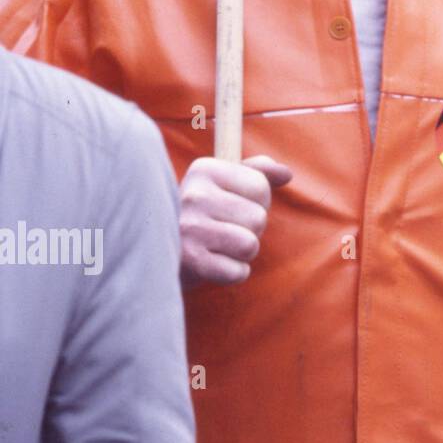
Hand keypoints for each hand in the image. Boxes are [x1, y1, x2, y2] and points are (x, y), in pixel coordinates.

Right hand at [178, 154, 292, 288]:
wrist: (156, 252)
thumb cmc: (202, 215)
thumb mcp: (224, 184)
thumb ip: (257, 172)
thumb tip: (286, 174)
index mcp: (204, 169)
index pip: (261, 187)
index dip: (256, 201)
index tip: (231, 206)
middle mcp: (193, 195)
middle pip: (259, 217)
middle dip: (250, 229)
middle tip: (222, 230)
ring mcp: (189, 228)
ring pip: (250, 245)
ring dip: (242, 252)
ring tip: (218, 246)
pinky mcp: (190, 261)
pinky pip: (238, 271)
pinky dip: (233, 273)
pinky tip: (213, 265)